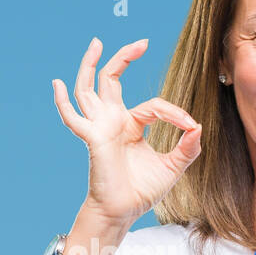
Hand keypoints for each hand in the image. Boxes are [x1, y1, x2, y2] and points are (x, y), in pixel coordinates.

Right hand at [52, 37, 202, 225]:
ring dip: (90, 65)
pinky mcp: (92, 138)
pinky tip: (57, 84)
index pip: (153, 105)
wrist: (124, 212)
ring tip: (96, 43)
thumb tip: (198, 126)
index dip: (174, 112)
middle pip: (111, 80)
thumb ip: (187, 147)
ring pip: (89, 88)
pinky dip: (63, 102)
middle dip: (124, 57)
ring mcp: (100, 127)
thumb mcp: (173, 166)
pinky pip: (74, 118)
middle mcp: (113, 121)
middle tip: (142, 42)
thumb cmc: (142, 191)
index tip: (191, 126)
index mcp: (131, 125)